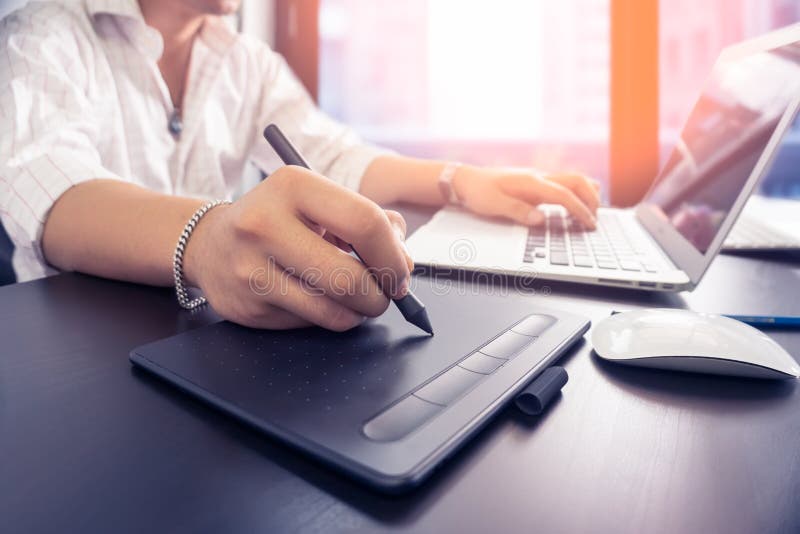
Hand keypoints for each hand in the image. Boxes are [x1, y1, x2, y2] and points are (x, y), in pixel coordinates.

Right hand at [183, 165, 412, 330]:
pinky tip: (323, 302)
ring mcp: (251, 268)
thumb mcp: (320, 202)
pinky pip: (310, 324)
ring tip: (358, 299)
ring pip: (333, 310)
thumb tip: (403, 262)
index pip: (365, 222)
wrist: (210, 243)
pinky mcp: (247, 306)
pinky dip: (330, 318)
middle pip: (349, 277)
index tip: (402, 270)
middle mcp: (264, 224)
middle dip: (381, 295)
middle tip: (387, 294)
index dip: (394, 255)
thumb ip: (370, 222)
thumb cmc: (281, 220)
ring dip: (359, 312)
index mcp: (293, 186)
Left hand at [451, 166, 600, 229]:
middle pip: (576, 181)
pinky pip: (563, 184)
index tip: (590, 224)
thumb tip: (540, 219)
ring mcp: (538, 177)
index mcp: (530, 182)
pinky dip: (576, 192)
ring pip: (572, 179)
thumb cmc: (478, 192)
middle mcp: (538, 176)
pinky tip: (577, 204)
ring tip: (591, 212)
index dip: (580, 210)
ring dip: (586, 192)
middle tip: (595, 220)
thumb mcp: (494, 205)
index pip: (564, 195)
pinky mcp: (536, 182)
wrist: (466, 179)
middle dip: (591, 199)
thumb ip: (518, 212)